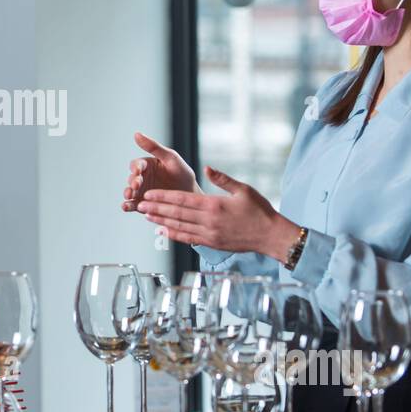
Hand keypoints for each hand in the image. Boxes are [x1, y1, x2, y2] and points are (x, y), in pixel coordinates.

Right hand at [121, 132, 200, 211]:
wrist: (191, 195)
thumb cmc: (182, 173)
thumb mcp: (171, 157)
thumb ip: (154, 147)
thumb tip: (136, 134)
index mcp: (147, 165)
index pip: (137, 164)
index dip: (136, 167)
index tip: (138, 170)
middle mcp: (142, 178)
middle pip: (132, 179)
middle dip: (132, 182)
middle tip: (136, 185)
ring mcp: (142, 192)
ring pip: (130, 192)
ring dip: (127, 193)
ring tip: (129, 196)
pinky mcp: (143, 205)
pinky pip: (133, 205)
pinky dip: (127, 206)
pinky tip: (126, 207)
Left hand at [136, 166, 298, 260]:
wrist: (271, 236)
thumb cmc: (260, 210)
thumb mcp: (243, 189)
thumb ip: (222, 179)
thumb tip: (207, 167)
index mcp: (214, 205)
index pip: (182, 200)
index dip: (163, 197)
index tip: (149, 194)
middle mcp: (209, 221)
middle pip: (176, 214)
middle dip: (156, 209)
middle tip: (139, 205)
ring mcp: (209, 234)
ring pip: (179, 227)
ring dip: (160, 221)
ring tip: (146, 216)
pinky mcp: (212, 244)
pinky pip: (188, 239)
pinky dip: (173, 235)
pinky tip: (162, 231)